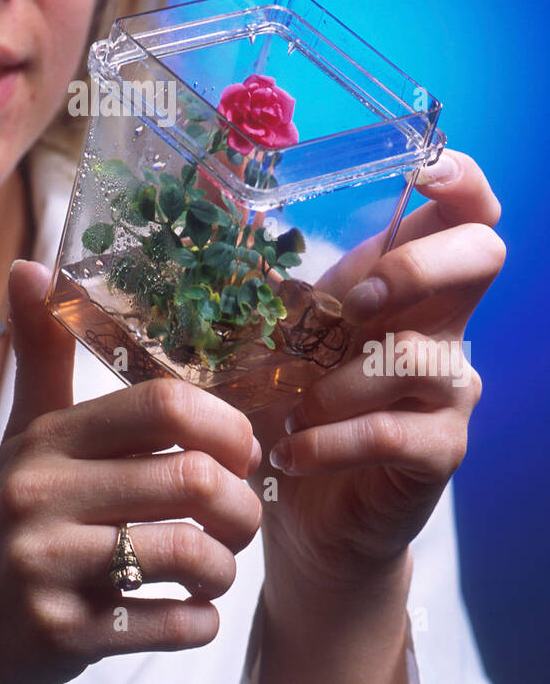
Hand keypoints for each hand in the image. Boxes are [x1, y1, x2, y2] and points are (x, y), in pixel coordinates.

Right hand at [0, 260, 261, 683]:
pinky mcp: (58, 636)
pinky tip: (188, 615)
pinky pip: (171, 623)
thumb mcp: (20, 441)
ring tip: (216, 573)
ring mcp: (45, 565)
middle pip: (192, 478)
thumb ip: (40, 356)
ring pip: (191, 554)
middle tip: (240, 524)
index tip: (239, 454)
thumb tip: (30, 264)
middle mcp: (39, 492)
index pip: (163, 403)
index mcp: (46, 438)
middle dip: (242, 508)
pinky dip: (199, 623)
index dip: (226, 425)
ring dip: (226, 570)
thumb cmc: (2, 533)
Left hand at [248, 150, 504, 590]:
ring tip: (289, 409)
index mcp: (407, 284)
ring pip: (419, 354)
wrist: (306, 513)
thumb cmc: (292, 407)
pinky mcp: (439, 450)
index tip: (425, 170)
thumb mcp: (274, 332)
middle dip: (415, 267)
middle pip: (482, 257)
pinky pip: (392, 431)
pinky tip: (290, 454)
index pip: (467, 213)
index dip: (462, 180)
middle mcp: (443, 327)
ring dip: (338, 380)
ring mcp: (449, 389)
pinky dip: (329, 441)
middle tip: (351, 305)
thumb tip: (202, 189)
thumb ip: (261, 274)